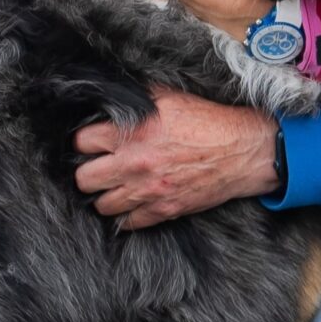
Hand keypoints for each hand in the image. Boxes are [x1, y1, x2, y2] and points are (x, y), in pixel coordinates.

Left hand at [73, 91, 277, 227]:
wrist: (239, 151)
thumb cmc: (207, 122)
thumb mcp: (168, 98)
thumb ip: (135, 100)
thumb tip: (111, 98)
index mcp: (131, 132)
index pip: (81, 143)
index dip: (85, 143)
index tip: (93, 145)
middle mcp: (133, 164)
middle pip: (83, 179)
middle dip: (89, 172)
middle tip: (99, 168)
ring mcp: (147, 191)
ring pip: (102, 205)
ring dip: (106, 196)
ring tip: (115, 187)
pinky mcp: (162, 210)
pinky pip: (128, 223)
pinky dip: (127, 216)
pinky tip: (133, 204)